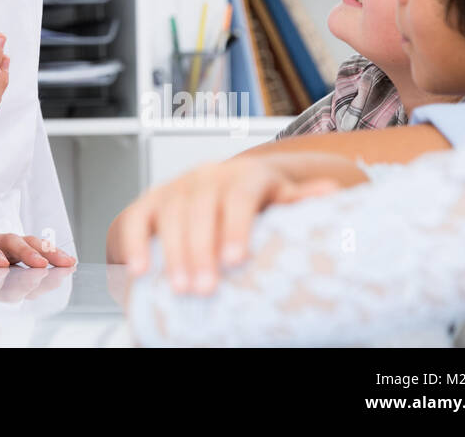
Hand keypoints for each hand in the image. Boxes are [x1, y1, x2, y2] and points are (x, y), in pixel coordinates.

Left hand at [0, 226, 75, 268]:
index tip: (0, 263)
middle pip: (8, 242)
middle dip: (24, 253)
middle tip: (39, 264)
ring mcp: (0, 243)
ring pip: (25, 244)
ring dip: (44, 252)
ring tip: (64, 262)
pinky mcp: (10, 251)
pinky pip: (32, 249)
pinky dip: (50, 254)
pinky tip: (67, 262)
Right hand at [109, 152, 361, 292]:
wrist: (232, 183)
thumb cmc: (262, 203)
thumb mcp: (285, 199)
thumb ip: (302, 199)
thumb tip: (331, 191)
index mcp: (244, 176)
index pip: (238, 196)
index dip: (234, 226)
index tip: (235, 260)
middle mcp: (206, 176)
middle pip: (199, 208)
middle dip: (199, 250)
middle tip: (205, 289)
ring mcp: (175, 186)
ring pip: (167, 213)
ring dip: (171, 252)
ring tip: (180, 288)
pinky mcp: (151, 200)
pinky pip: (135, 216)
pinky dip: (132, 242)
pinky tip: (138, 270)